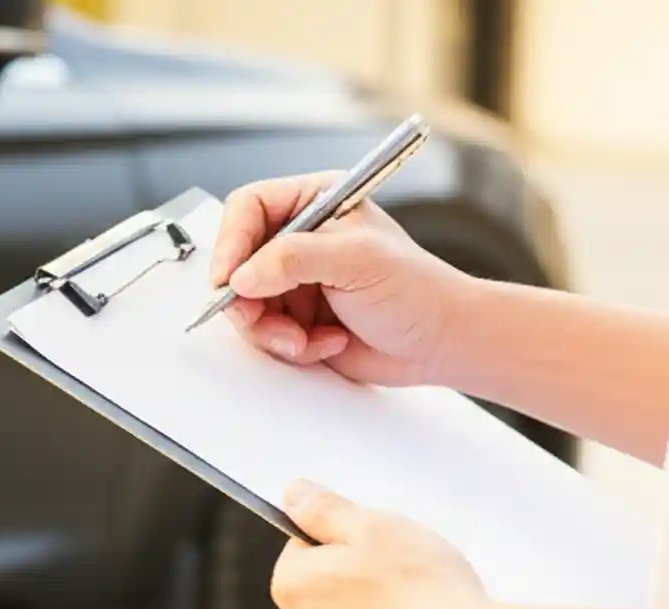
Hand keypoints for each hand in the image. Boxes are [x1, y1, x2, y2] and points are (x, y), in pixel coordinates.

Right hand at [210, 172, 475, 385]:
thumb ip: (294, 260)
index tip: (228, 277)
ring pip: (246, 304)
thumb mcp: (355, 261)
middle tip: (259, 317)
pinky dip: (291, 345)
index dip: (231, 241)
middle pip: (238, 261)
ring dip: (271, 329)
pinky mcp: (297, 318)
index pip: (248, 208)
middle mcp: (300, 239)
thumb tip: (243, 275)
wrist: (440, 343)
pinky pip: (265, 333)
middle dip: (248, 298)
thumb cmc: (417, 290)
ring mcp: (295, 282)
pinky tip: (328, 342)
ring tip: (304, 338)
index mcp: (315, 203)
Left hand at [271, 479, 488, 608]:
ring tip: (418, 601)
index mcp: (292, 586)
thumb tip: (292, 495)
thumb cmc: (418, 588)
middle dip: (358, 572)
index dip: (341, 537)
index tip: (371, 541)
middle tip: (400, 568)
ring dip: (377, 607)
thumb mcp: (369, 525)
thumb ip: (323, 508)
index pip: (302, 546)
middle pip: (326, 584)